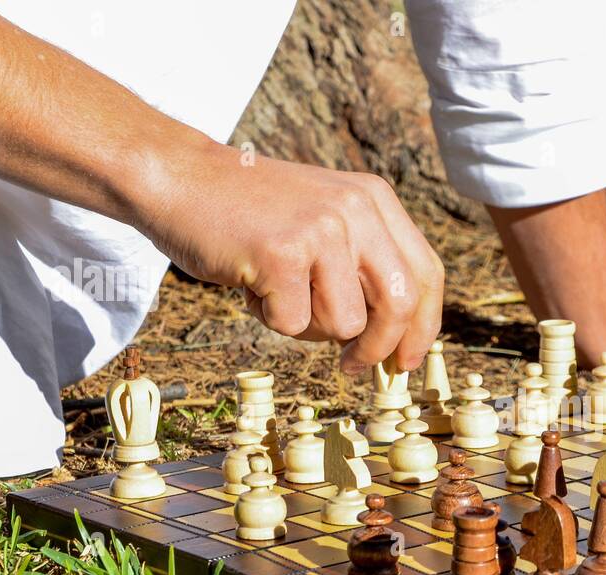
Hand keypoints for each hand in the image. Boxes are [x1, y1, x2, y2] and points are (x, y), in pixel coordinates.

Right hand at [136, 141, 443, 373]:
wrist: (178, 177)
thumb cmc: (250, 214)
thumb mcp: (324, 219)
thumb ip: (363, 264)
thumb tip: (396, 340)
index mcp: (375, 199)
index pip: (427, 274)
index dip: (423, 328)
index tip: (404, 362)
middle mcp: (357, 209)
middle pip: (400, 304)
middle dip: (378, 348)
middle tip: (352, 366)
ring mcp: (321, 228)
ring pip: (346, 323)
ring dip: (309, 327)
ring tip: (278, 291)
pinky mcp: (282, 253)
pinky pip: (293, 324)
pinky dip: (268, 317)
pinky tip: (251, 282)